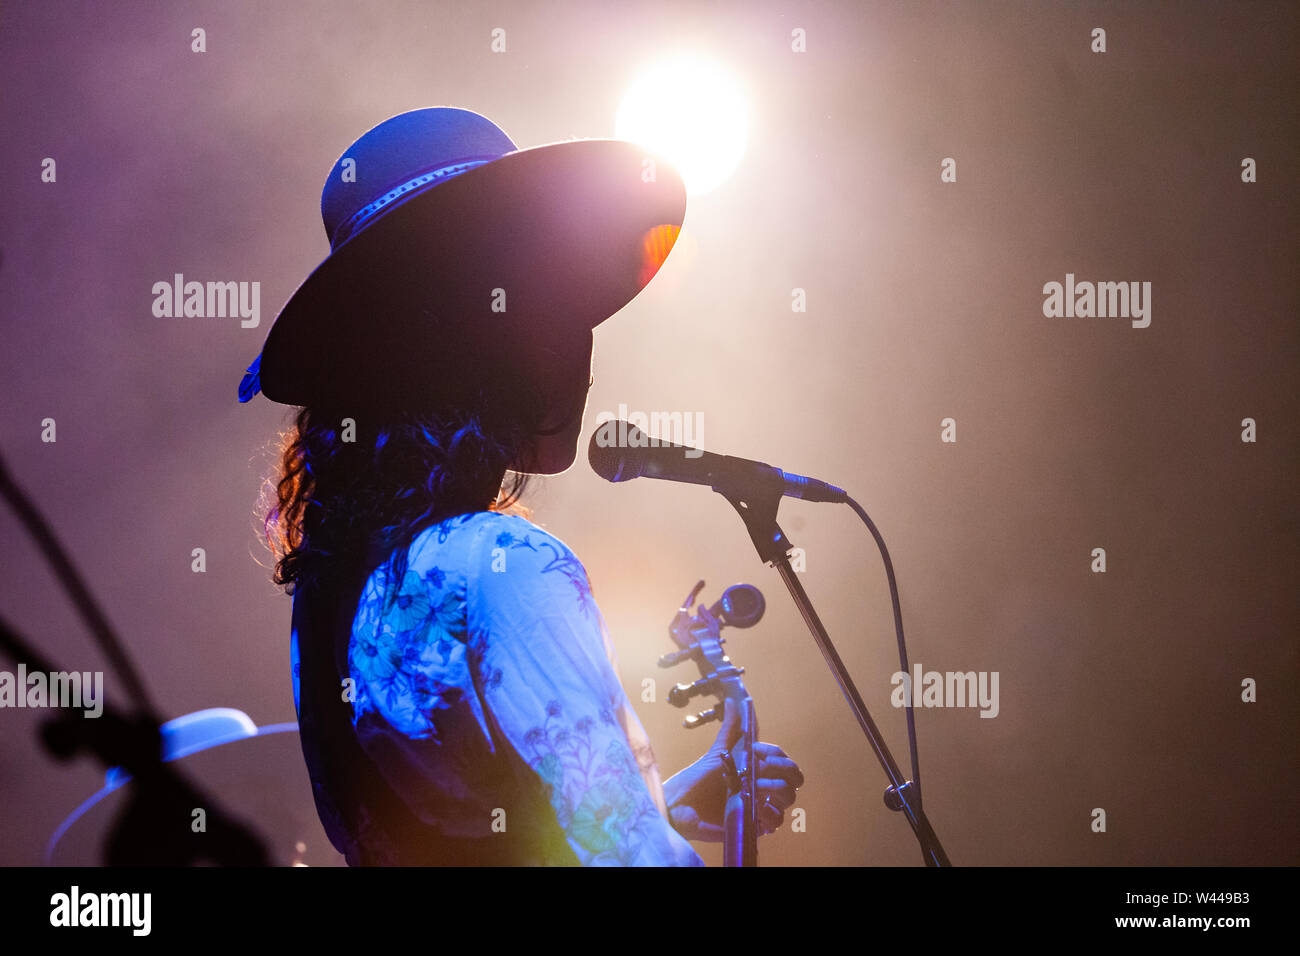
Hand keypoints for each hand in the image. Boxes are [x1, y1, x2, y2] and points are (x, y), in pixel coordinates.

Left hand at [663, 698, 803, 841]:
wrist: (680, 807)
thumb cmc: (697, 779)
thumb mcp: (718, 752)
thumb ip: (731, 729)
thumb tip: (734, 701)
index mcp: (756, 769)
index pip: (783, 759)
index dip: (777, 755)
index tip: (758, 752)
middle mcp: (761, 787)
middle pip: (793, 778)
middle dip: (785, 771)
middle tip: (763, 770)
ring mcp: (760, 806)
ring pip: (788, 798)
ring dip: (776, 790)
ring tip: (756, 788)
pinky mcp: (754, 825)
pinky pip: (776, 821)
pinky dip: (771, 813)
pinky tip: (756, 808)